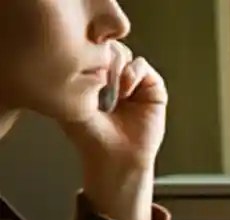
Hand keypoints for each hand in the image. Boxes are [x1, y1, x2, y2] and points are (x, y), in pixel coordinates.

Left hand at [60, 41, 167, 219]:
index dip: (87, 54)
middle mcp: (114, 80)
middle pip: (109, 48)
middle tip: (97, 79)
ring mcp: (135, 85)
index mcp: (94, 81)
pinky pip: (143, 67)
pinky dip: (133, 74)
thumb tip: (91, 54)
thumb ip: (78, 76)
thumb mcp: (73, 102)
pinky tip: (125, 92)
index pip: (91, 52)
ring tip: (112, 90)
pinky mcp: (153, 91)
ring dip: (116, 67)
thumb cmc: (92, 138)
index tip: (81, 71)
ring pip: (126, 55)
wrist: (116, 158)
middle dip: (102, 59)